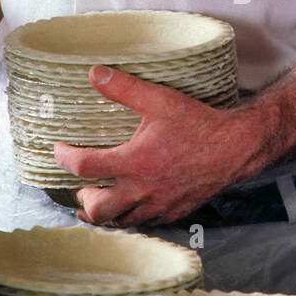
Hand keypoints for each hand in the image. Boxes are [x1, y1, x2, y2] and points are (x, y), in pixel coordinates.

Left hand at [54, 66, 270, 227]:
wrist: (236, 148)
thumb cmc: (199, 123)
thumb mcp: (159, 99)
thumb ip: (124, 87)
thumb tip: (94, 74)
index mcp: (135, 163)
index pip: (84, 167)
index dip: (64, 158)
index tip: (59, 150)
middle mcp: (143, 190)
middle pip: (97, 210)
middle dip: (83, 199)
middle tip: (82, 186)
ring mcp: (159, 205)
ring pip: (120, 221)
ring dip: (105, 211)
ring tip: (99, 198)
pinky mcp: (174, 212)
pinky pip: (144, 221)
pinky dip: (131, 214)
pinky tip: (131, 201)